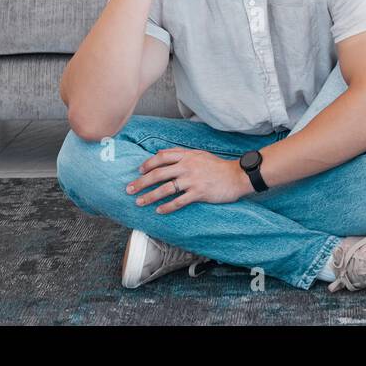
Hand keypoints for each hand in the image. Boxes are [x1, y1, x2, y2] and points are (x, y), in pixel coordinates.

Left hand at [127, 148, 248, 211]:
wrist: (236, 176)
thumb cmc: (218, 166)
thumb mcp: (200, 154)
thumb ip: (182, 154)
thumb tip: (162, 154)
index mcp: (187, 155)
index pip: (161, 157)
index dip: (147, 164)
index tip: (139, 171)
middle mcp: (187, 166)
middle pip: (158, 174)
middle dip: (141, 182)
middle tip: (129, 189)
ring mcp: (192, 180)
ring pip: (165, 189)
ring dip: (150, 196)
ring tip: (139, 202)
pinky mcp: (199, 193)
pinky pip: (178, 201)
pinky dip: (167, 207)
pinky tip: (159, 211)